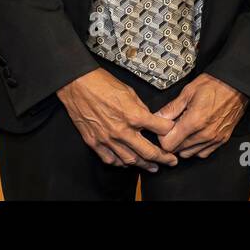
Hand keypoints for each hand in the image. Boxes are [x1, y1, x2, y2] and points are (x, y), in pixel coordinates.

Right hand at [57, 68, 179, 171]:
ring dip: (143, 165)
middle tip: (171, 161)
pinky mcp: (94, 142)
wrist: (77, 84)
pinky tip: (126, 162)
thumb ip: (140, 108)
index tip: (173, 132)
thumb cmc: (102, 83)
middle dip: (163, 158)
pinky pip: (110, 159)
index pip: (160, 129)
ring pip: (130, 160)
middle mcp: (122, 130)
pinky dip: (120, 163)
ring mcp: (107, 139)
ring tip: (152, 167)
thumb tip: (149, 118)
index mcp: (134, 115)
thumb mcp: (129, 91)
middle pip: (148, 152)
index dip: (170, 130)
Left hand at [154, 74, 248, 157]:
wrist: (236, 86)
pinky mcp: (222, 140)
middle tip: (174, 126)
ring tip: (184, 130)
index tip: (164, 127)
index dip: (163, 136)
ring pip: (190, 153)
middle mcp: (205, 134)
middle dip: (172, 140)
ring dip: (183, 145)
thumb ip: (172, 108)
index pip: (169, 144)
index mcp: (194, 121)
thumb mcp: (188, 91)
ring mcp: (214, 139)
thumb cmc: (213, 85)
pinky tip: (195, 135)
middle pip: (178, 150)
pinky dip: (196, 147)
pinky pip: (203, 153)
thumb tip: (158, 117)